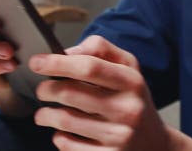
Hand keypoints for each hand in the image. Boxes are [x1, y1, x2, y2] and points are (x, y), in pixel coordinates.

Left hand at [29, 35, 170, 150]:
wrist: (155, 145)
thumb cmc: (132, 100)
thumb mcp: (128, 68)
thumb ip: (101, 49)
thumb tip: (68, 52)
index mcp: (131, 82)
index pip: (88, 67)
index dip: (57, 63)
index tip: (36, 62)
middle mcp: (128, 109)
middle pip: (70, 93)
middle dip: (46, 89)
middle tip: (41, 90)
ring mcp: (119, 136)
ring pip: (64, 120)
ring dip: (45, 114)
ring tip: (44, 113)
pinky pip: (68, 145)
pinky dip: (58, 137)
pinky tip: (62, 132)